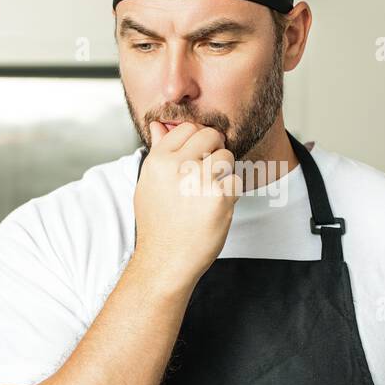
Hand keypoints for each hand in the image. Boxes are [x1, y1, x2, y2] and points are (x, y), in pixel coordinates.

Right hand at [132, 121, 241, 290]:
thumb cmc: (157, 224)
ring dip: (224, 173)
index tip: (197, 158)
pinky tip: (215, 209)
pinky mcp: (219, 197)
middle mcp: (177, 167)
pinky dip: (231, 195)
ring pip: (227, 156)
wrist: (165, 261)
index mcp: (159, 161)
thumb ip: (158, 152)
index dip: (197, 142)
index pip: (188, 128)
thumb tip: (158, 124)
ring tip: (209, 194)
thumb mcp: (148, 184)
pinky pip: (236, 181)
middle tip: (209, 174)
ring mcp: (199, 181)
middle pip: (211, 135)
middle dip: (215, 150)